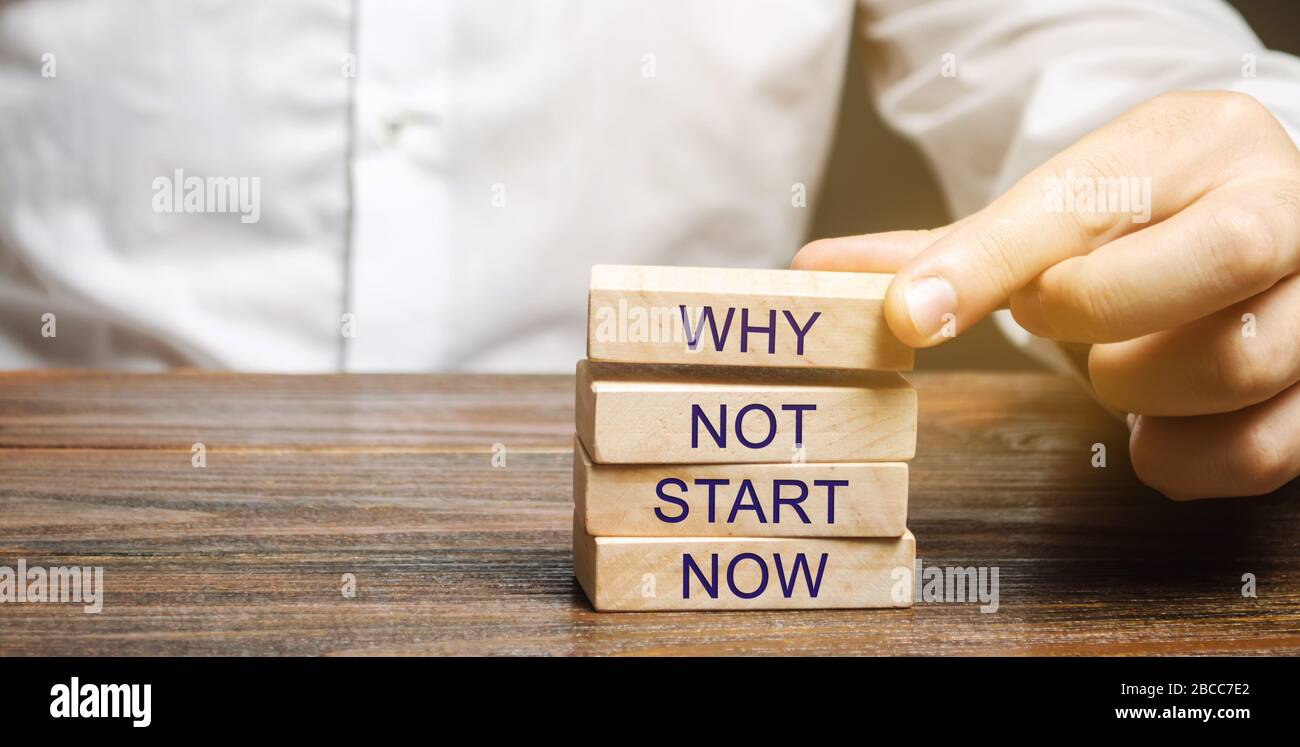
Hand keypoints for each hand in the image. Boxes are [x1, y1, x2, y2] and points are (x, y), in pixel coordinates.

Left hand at [794, 91, 1299, 499]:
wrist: (1252, 231)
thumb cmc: (1139, 228)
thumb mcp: (1054, 215)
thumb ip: (948, 250)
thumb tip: (814, 270)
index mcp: (1195, 144)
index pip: (1090, 198)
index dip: (989, 262)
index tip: (909, 314)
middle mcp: (1285, 206)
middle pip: (1219, 256)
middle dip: (1106, 311)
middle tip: (1058, 324)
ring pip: (1242, 359)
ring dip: (1140, 387)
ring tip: (1115, 367)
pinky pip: (1262, 449)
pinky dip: (1180, 456)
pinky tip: (1148, 428)